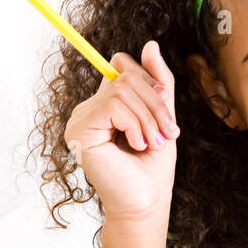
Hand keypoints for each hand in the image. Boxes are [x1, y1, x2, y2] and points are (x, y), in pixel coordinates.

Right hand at [63, 40, 179, 223]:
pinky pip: (113, 105)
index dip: (148, 80)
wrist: (145, 203)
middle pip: (125, 76)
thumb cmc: (152, 168)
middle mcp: (88, 110)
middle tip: (168, 133)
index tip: (164, 108)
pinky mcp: (79, 131)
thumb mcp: (162, 117)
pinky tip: (136, 145)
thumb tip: (150, 44)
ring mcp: (80, 119)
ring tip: (153, 143)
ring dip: (148, 117)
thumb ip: (158, 82)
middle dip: (155, 103)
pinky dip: (134, 124)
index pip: (122, 66)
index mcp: (105, 105)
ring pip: (121, 90)